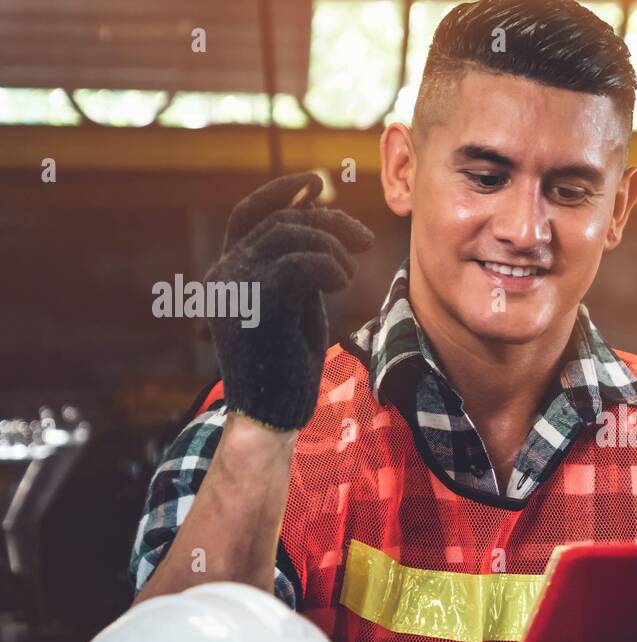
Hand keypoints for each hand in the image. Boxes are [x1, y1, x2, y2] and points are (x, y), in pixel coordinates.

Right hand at [204, 172, 373, 430]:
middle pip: (280, 222)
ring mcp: (236, 289)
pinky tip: (341, 282)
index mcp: (227, 271)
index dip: (281, 192)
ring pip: (290, 236)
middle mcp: (224, 274)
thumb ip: (298, 264)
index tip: (316, 183)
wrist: (272, 414)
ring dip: (333, 248)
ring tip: (349, 274)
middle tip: (364, 241)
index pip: (248, 214)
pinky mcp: (257, 306)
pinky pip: (298, 263)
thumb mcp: (294, 303)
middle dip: (330, 223)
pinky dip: (328, 265)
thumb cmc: (288, 365)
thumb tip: (316, 214)